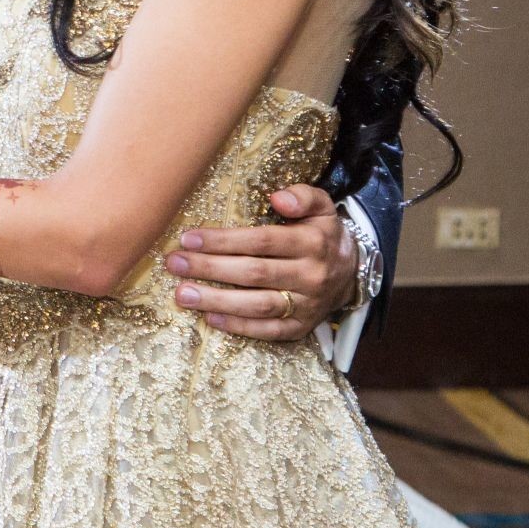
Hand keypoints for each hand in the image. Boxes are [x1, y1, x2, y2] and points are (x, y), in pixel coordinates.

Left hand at [165, 183, 357, 340]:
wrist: (353, 273)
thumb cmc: (322, 234)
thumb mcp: (322, 207)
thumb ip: (303, 196)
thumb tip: (278, 197)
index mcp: (312, 242)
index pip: (262, 241)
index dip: (224, 240)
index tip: (188, 238)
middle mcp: (311, 275)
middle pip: (254, 273)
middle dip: (210, 269)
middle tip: (175, 264)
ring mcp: (307, 305)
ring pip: (259, 306)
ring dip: (218, 301)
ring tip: (183, 294)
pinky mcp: (302, 328)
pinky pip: (269, 331)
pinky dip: (240, 327)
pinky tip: (210, 318)